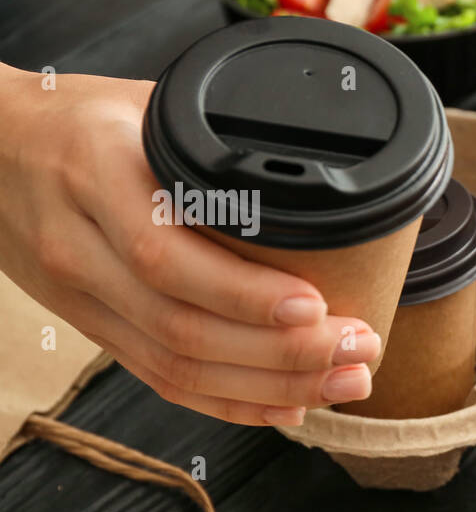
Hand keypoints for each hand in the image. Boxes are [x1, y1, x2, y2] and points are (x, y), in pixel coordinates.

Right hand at [0, 66, 378, 424]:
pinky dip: (230, 402)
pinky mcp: (93, 330)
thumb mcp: (143, 106)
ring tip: (345, 380)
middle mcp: (80, 247)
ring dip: (272, 385)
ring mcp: (82, 299)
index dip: (245, 293)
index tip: (317, 303)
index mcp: (95, 176)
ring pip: (177, 366)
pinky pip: (162, 380)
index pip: (167, 255)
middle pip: (183, 327)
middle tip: (360, 347)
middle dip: (284, 351)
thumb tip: (321, 171)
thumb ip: (215, 142)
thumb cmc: (78, 120)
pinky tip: (289, 405)